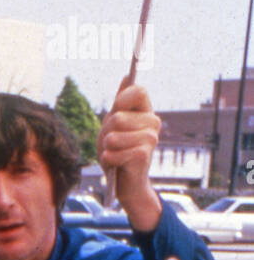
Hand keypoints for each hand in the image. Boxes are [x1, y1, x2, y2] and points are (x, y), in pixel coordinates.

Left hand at [97, 77, 161, 230]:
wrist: (124, 183)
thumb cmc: (117, 151)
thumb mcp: (113, 125)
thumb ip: (120, 102)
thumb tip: (127, 76)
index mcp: (145, 111)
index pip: (138, 91)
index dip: (122, 99)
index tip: (115, 110)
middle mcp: (153, 122)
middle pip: (118, 116)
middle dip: (106, 131)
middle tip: (111, 143)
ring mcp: (151, 138)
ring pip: (115, 135)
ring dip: (106, 147)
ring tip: (112, 153)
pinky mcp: (144, 155)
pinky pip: (114, 152)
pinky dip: (108, 159)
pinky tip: (113, 163)